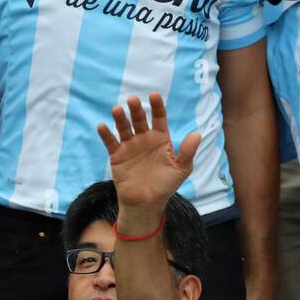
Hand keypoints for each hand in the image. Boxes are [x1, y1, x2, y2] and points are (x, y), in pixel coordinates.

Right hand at [98, 93, 198, 212]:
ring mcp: (130, 146)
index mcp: (160, 138)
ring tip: (117, 110)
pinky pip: (111, 142)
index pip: (159, 118)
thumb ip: (187, 151)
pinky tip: (102, 126)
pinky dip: (106, 134)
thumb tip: (197, 134)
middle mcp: (144, 138)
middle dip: (136, 110)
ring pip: (124, 128)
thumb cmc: (166, 185)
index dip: (157, 107)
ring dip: (120, 118)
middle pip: (139, 120)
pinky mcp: (117, 155)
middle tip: (133, 100)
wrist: (147, 203)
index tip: (154, 95)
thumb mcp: (181, 168)